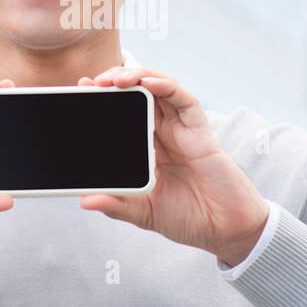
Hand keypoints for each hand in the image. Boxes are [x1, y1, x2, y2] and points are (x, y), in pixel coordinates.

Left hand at [76, 66, 269, 265]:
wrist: (224, 230)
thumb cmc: (188, 218)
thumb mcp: (144, 213)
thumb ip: (117, 205)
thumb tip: (84, 200)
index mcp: (148, 148)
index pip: (123, 114)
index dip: (104, 99)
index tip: (82, 91)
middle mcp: (163, 133)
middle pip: (138, 94)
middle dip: (115, 81)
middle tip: (93, 83)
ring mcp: (182, 130)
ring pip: (159, 88)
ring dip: (138, 76)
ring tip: (115, 78)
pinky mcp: (200, 131)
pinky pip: (183, 100)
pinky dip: (166, 85)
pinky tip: (148, 83)